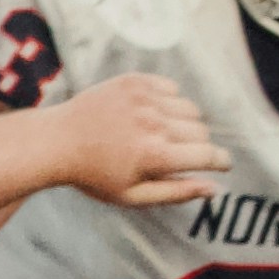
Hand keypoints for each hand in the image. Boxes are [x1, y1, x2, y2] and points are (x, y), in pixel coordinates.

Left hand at [53, 72, 225, 206]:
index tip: (222, 165)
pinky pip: (172, 89)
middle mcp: (153, 124)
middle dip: (197, 146)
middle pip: (202, 133)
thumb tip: (214, 189)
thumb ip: (176, 193)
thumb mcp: (132, 196)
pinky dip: (170, 102)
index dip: (221, 162)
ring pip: (191, 110)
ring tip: (161, 134)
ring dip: (185, 124)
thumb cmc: (93, 175)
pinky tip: (150, 114)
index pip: (208, 155)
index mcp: (155, 156)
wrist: (55, 141)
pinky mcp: (135, 82)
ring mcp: (144, 99)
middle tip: (175, 154)